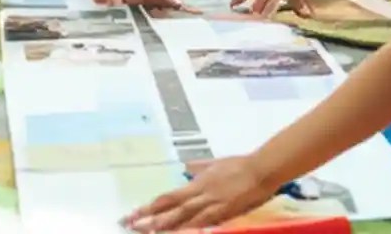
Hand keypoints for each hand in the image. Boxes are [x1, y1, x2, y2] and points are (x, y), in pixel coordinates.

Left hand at [123, 157, 274, 231]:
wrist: (260, 169)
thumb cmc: (240, 165)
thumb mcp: (215, 163)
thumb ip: (199, 167)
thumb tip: (187, 167)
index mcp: (196, 183)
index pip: (167, 198)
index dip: (149, 207)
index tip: (132, 214)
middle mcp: (199, 194)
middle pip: (170, 209)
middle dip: (149, 219)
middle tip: (130, 225)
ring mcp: (211, 204)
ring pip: (183, 217)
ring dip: (164, 226)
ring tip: (147, 231)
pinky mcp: (224, 213)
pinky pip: (203, 223)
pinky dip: (190, 229)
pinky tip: (180, 233)